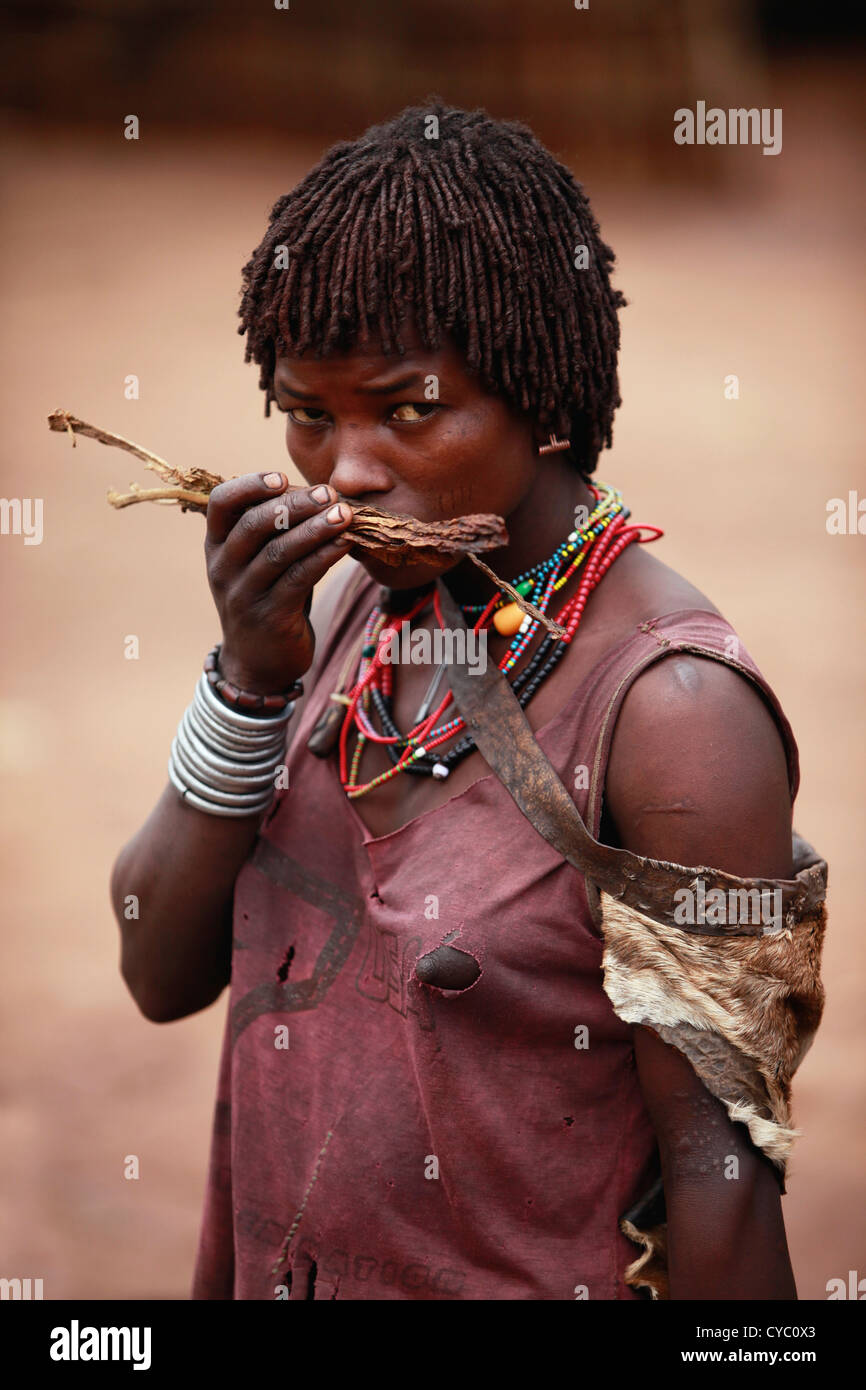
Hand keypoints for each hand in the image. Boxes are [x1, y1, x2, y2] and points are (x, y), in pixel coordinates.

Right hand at [204, 472, 353, 693]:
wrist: (258, 665)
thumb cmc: (267, 600)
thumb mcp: (260, 563)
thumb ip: (275, 531)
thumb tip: (320, 494)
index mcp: (217, 546)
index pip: (221, 503)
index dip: (249, 485)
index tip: (282, 477)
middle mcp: (224, 568)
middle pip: (255, 524)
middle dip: (295, 505)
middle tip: (329, 493)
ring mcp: (244, 594)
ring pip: (279, 551)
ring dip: (316, 529)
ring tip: (345, 514)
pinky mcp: (269, 616)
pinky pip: (299, 579)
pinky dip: (324, 557)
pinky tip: (346, 544)